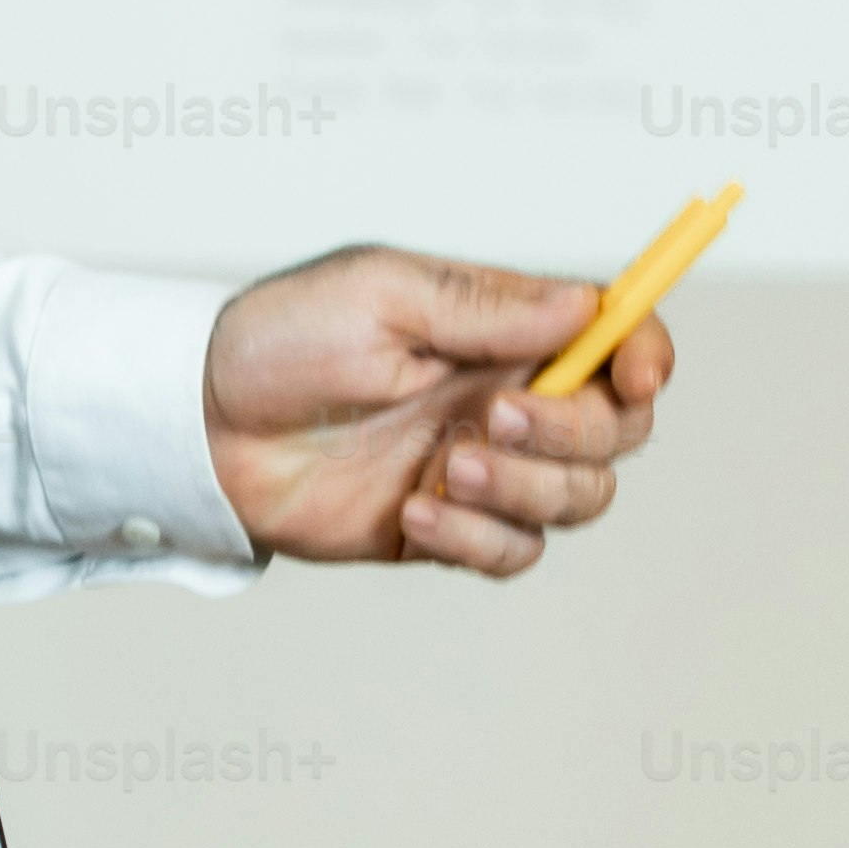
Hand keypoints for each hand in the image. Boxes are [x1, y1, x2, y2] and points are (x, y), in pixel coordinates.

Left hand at [201, 244, 675, 575]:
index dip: (646, 353)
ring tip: (445, 468)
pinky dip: (478, 539)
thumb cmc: (279, 344)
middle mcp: (506, 397)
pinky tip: (412, 512)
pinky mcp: (449, 528)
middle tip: (494, 419)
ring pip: (580, 498)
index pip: (614, 338)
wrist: (202, 431)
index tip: (636, 375)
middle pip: (616, 429)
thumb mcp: (379, 295)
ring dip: (527, 489)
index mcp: (500, 330)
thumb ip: (485, 306)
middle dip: (574, 431)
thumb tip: (585, 303)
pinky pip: (515, 551)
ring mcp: (482, 467)